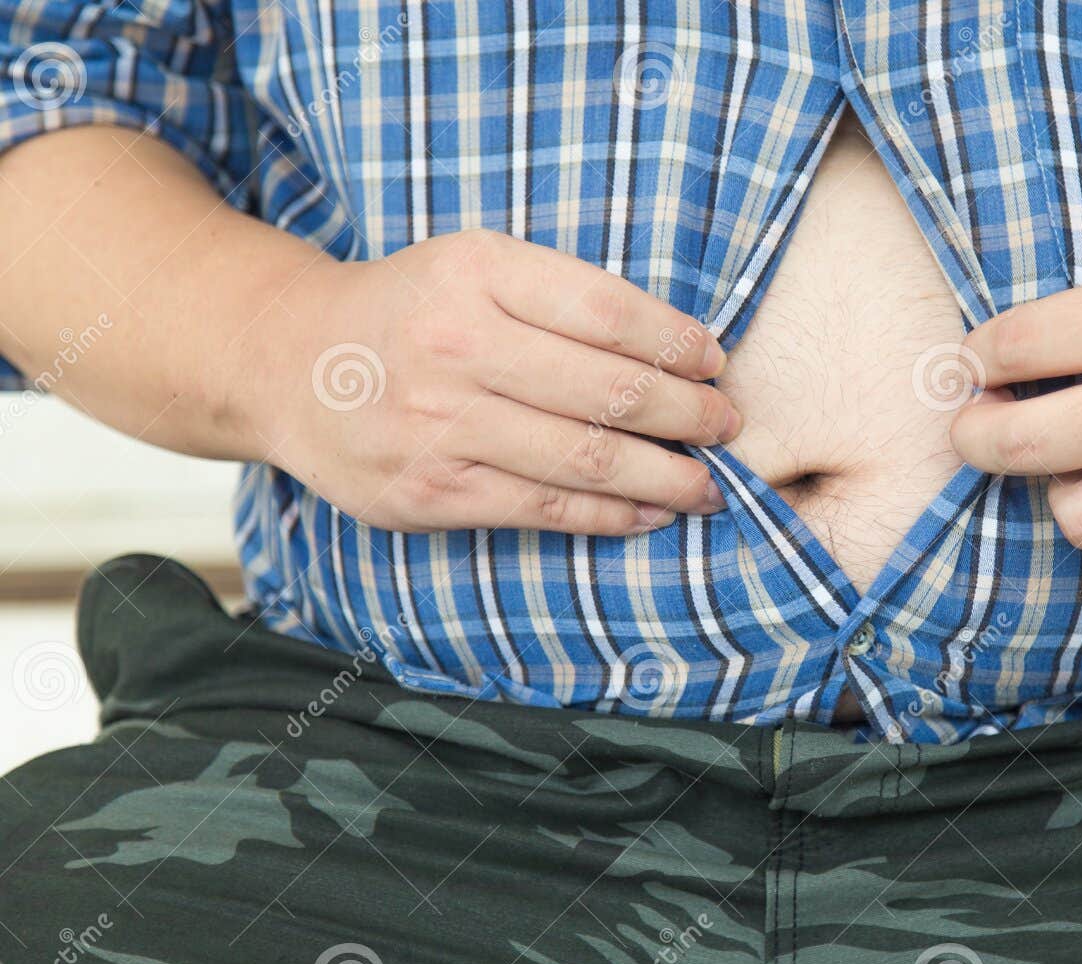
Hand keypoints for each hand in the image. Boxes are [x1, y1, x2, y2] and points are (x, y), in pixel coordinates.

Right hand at [252, 229, 739, 534]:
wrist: (289, 364)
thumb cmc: (410, 312)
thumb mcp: (473, 266)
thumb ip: (560, 298)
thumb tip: (679, 350)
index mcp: (476, 272)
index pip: (608, 310)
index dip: (678, 342)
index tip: (717, 362)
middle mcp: (456, 344)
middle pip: (609, 390)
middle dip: (688, 414)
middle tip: (728, 424)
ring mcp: (440, 423)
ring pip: (586, 457)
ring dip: (666, 476)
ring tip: (708, 483)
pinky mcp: (431, 491)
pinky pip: (546, 507)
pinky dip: (612, 514)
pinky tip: (651, 513)